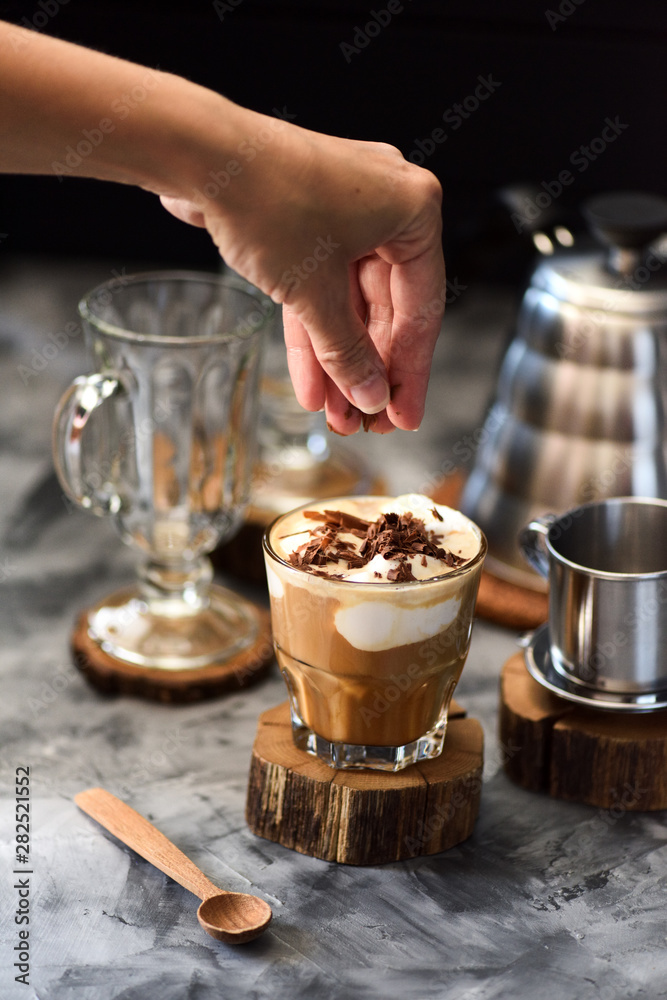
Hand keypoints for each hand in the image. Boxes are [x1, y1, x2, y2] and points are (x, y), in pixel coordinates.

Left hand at [160, 115, 444, 433]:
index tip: (402, 417)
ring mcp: (344, 212)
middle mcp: (385, 206)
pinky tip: (311, 384)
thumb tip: (372, 396)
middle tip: (366, 422)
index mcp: (413, 210)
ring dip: (339, 361)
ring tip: (336, 415)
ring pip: (348, 305)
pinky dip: (313, 332)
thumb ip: (348, 352)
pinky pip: (319, 288)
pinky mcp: (306, 220)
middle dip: (368, 371)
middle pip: (386, 310)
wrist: (197, 151)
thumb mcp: (315, 293)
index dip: (410, 372)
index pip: (422, 309)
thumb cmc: (268, 201)